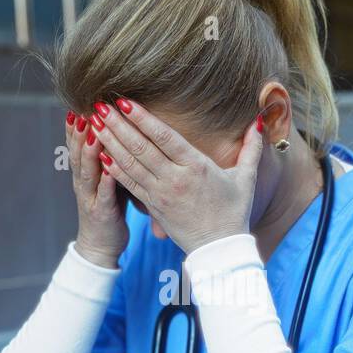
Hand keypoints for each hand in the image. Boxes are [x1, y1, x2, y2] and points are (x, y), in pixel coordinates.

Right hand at [66, 110, 127, 268]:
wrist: (101, 246)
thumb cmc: (108, 209)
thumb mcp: (105, 179)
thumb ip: (106, 158)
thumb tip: (113, 131)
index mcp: (85, 174)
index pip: (77, 145)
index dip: (76, 125)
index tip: (80, 102)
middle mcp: (83, 184)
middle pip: (78, 153)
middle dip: (80, 130)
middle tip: (83, 108)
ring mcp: (90, 198)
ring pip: (87, 171)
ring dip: (89, 150)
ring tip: (92, 129)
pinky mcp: (102, 213)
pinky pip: (103, 195)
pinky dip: (106, 181)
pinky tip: (110, 168)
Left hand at [90, 98, 264, 254]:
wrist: (219, 250)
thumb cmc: (233, 213)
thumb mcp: (246, 178)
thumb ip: (251, 148)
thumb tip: (258, 122)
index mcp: (197, 166)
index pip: (164, 137)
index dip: (142, 118)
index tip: (124, 102)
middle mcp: (176, 179)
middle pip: (141, 147)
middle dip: (118, 125)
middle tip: (99, 105)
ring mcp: (162, 194)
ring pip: (131, 164)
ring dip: (110, 142)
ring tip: (94, 123)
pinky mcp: (153, 207)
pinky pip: (130, 185)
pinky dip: (114, 169)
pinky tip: (101, 154)